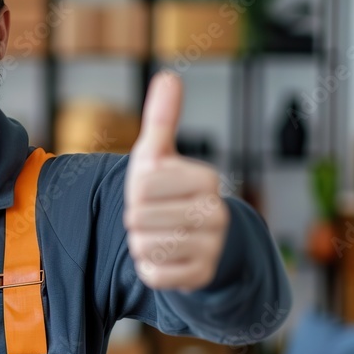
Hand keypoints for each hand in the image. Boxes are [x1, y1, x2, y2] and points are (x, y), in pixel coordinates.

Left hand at [123, 71, 229, 292]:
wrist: (189, 239)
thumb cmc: (166, 192)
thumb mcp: (160, 155)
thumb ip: (162, 119)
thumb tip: (169, 76)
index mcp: (207, 179)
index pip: (143, 186)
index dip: (137, 191)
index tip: (153, 193)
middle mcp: (216, 213)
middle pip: (140, 218)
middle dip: (137, 219)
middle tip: (154, 217)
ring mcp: (212, 247)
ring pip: (145, 246)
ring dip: (141, 243)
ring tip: (158, 235)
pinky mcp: (201, 277)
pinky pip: (153, 274)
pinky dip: (148, 268)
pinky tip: (163, 258)